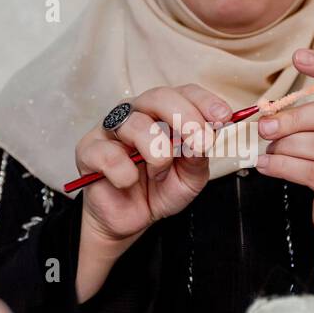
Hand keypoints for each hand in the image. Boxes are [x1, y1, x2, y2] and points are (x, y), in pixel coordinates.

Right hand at [75, 84, 231, 247]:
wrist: (129, 219)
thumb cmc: (158, 190)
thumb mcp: (190, 177)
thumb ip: (199, 156)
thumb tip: (207, 136)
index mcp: (163, 114)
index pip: (184, 93)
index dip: (204, 101)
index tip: (224, 117)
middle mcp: (137, 113)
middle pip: (159, 96)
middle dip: (186, 118)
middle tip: (201, 143)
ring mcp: (111, 129)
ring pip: (136, 124)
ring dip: (157, 153)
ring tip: (159, 173)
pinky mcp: (89, 149)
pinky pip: (109, 153)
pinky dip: (125, 172)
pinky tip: (128, 182)